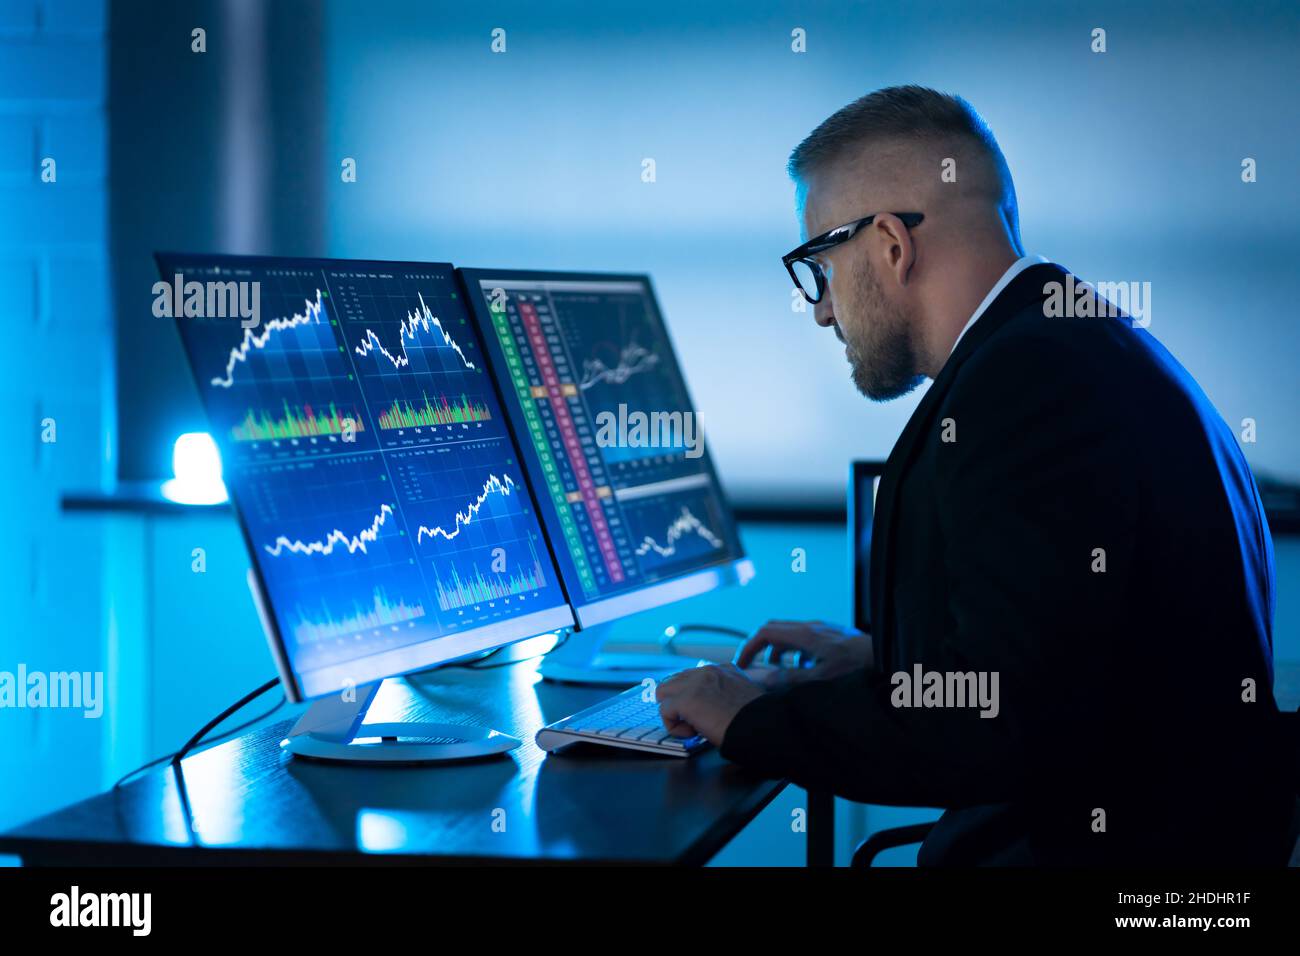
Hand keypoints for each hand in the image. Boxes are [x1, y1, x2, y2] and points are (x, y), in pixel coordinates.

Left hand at [654, 664, 764, 746]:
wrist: (762, 727)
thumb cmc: (757, 720)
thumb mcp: (743, 697)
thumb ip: (725, 693)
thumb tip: (712, 707)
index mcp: (723, 669)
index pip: (691, 675)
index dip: (689, 695)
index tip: (697, 712)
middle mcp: (708, 671)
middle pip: (672, 681)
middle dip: (677, 702)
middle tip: (692, 722)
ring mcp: (695, 683)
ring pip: (663, 692)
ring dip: (673, 712)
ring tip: (692, 727)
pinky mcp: (686, 699)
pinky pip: (665, 711)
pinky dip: (674, 727)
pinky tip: (692, 734)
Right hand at [734, 619, 872, 688]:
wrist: (882, 654)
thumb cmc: (856, 666)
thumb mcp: (821, 677)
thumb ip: (792, 678)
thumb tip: (768, 679)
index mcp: (805, 635)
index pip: (765, 633)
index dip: (749, 647)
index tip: (741, 663)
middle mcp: (810, 626)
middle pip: (773, 629)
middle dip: (759, 647)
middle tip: (752, 665)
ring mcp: (820, 628)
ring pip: (788, 633)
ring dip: (778, 650)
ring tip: (779, 671)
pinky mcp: (829, 633)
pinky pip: (802, 637)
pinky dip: (794, 650)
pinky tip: (804, 667)